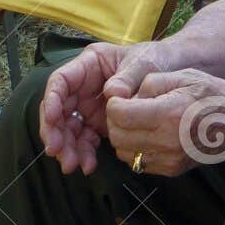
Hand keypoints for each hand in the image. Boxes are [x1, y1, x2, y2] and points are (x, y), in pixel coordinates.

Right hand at [39, 41, 165, 174]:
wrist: (172, 71)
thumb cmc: (155, 59)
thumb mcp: (144, 63)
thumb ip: (128, 77)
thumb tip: (112, 94)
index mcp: (90, 64)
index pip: (60, 81)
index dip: (52, 100)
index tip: (52, 119)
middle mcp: (83, 85)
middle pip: (58, 109)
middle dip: (55, 131)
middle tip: (57, 151)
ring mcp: (88, 105)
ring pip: (68, 128)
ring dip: (67, 147)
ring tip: (72, 165)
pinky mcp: (98, 121)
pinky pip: (84, 138)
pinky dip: (84, 152)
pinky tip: (88, 165)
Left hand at [104, 69, 224, 176]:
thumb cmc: (216, 95)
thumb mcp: (185, 76)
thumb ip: (151, 83)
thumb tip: (126, 97)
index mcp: (169, 114)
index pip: (120, 115)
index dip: (114, 104)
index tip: (121, 97)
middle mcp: (166, 141)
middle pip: (117, 136)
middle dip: (115, 121)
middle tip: (126, 108)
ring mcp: (168, 159)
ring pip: (123, 152)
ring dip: (124, 136)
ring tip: (138, 122)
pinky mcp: (171, 170)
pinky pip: (138, 162)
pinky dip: (136, 149)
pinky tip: (150, 135)